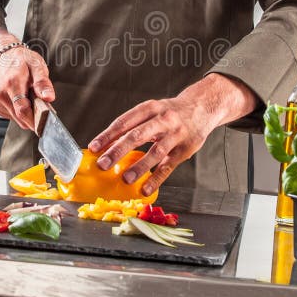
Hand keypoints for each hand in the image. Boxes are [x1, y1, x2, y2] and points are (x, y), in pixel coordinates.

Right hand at [0, 25, 55, 130]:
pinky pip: (14, 117)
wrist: (1, 56)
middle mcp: (2, 95)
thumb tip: (49, 97)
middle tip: (41, 101)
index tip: (47, 117)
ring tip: (30, 96)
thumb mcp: (36, 65)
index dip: (37, 119)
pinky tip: (23, 98)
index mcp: (12, 84)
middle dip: (35, 115)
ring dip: (29, 113)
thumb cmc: (20, 60)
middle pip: (22, 118)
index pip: (23, 111)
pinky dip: (21, 111)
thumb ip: (43, 82)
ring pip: (19, 120)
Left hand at [88, 74, 257, 195]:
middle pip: (137, 135)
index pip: (125, 121)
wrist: (202, 107)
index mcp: (150, 108)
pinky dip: (156, 178)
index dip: (108, 135)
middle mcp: (163, 119)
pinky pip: (169, 166)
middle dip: (118, 151)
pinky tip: (145, 188)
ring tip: (125, 179)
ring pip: (155, 152)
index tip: (93, 148)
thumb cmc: (169, 112)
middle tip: (103, 165)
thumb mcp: (152, 111)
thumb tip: (107, 145)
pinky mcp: (185, 149)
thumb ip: (132, 126)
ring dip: (139, 166)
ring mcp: (175, 135)